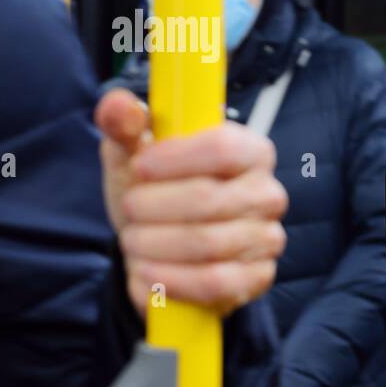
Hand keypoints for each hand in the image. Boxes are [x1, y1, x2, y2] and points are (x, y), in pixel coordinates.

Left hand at [95, 88, 288, 316]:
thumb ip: (124, 125)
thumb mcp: (134, 154)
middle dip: (153, 208)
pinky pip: (214, 282)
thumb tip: (117, 104)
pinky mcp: (258, 277)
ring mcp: (267, 238)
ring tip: (133, 241)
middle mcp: (267, 193)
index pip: (224, 148)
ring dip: (154, 245)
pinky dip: (170, 279)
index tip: (140, 167)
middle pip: (209, 200)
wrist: (162, 248)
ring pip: (206, 244)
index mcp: (250, 151)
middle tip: (130, 209)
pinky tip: (148, 271)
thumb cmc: (156, 191)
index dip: (176, 159)